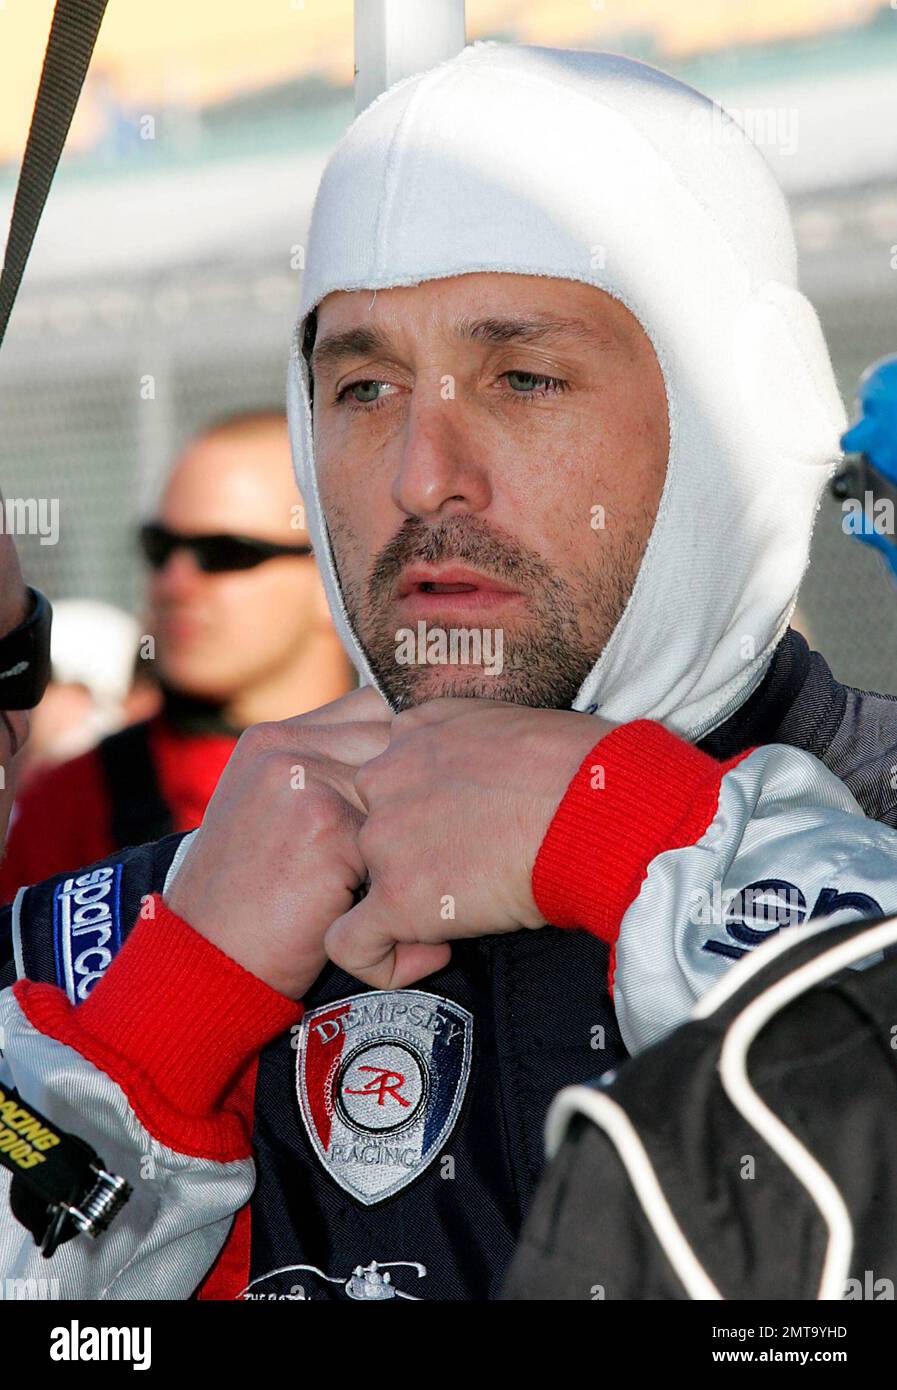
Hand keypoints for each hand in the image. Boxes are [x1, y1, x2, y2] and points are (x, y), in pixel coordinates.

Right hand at [164, 685, 390, 998]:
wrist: (205, 959)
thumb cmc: (246, 898)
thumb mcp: (268, 815)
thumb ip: (318, 777)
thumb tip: (404, 761)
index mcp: (271, 738)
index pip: (371, 708)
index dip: (404, 748)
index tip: (421, 789)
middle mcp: (286, 748)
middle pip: (395, 739)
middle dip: (420, 786)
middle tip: (431, 837)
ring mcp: (305, 781)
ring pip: (405, 784)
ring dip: (417, 828)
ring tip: (409, 876)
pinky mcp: (328, 826)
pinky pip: (402, 835)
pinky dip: (409, 877)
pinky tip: (393, 912)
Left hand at [324, 698, 613, 988]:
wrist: (598, 810)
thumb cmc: (585, 766)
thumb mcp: (512, 720)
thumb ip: (474, 742)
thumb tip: (491, 770)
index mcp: (414, 729)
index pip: (390, 775)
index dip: (422, 807)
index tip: (465, 827)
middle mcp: (385, 775)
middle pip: (373, 824)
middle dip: (413, 851)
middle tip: (471, 867)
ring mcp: (385, 836)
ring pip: (365, 879)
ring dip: (407, 899)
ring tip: (467, 909)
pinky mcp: (398, 896)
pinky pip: (350, 944)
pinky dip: (381, 960)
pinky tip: (430, 953)